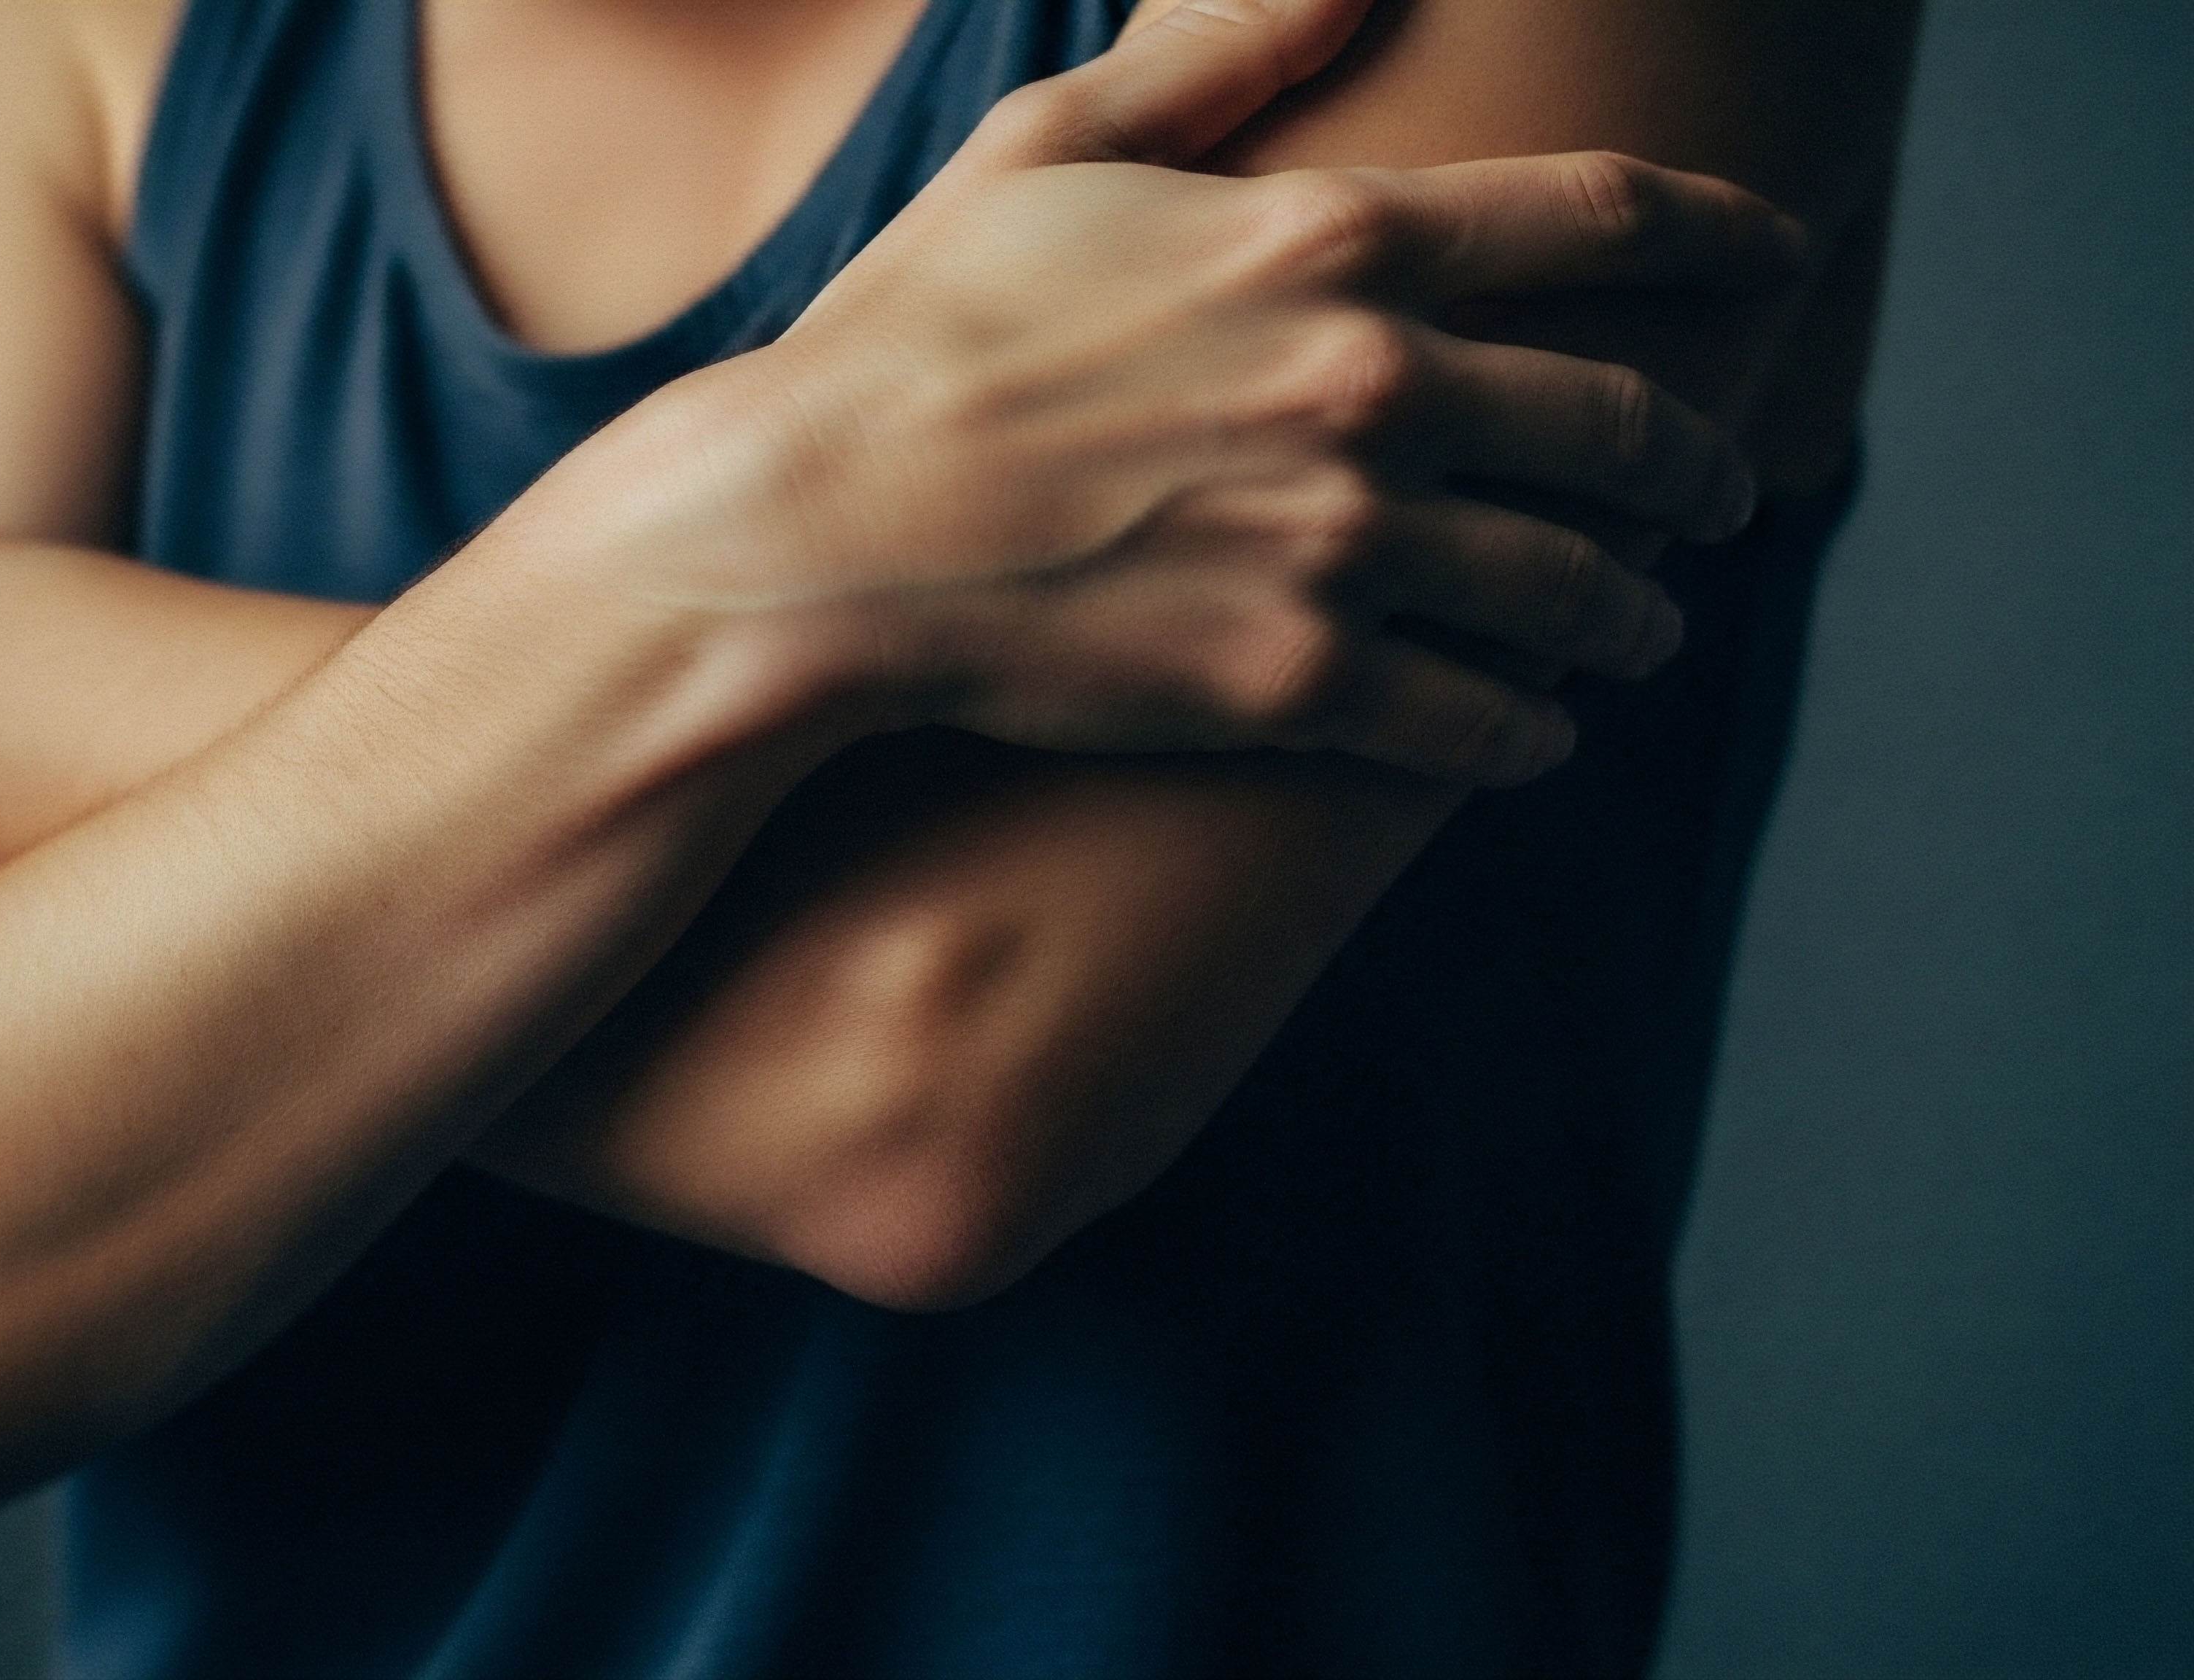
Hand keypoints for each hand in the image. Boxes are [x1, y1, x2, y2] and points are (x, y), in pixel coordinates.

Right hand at [576, 4, 1803, 780]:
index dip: (1722, 232)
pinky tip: (1535, 740)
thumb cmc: (913, 332)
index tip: (1780, 259)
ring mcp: (1345, 544)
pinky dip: (1526, 735)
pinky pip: (1477, 723)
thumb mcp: (1049, 149)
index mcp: (1331, 238)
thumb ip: (1221, 58)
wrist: (815, 536)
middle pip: (1619, 424)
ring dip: (1630, 615)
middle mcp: (1373, 385)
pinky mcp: (1297, 685)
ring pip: (1571, 591)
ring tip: (1637, 632)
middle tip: (1722, 492)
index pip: (1601, 216)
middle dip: (1696, 462)